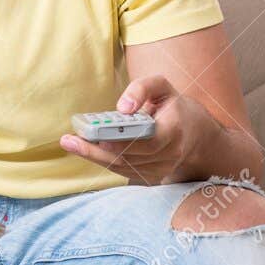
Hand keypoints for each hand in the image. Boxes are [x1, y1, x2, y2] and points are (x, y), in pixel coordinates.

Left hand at [58, 75, 209, 184]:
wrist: (193, 132)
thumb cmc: (172, 105)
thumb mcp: (161, 86)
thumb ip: (141, 88)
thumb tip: (121, 108)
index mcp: (175, 129)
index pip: (148, 141)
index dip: (122, 141)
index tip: (97, 135)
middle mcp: (170, 154)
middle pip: (129, 157)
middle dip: (97, 150)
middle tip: (70, 141)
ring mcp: (162, 169)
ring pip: (123, 166)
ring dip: (95, 156)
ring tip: (71, 143)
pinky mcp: (152, 178)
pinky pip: (124, 171)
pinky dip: (104, 161)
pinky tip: (87, 150)